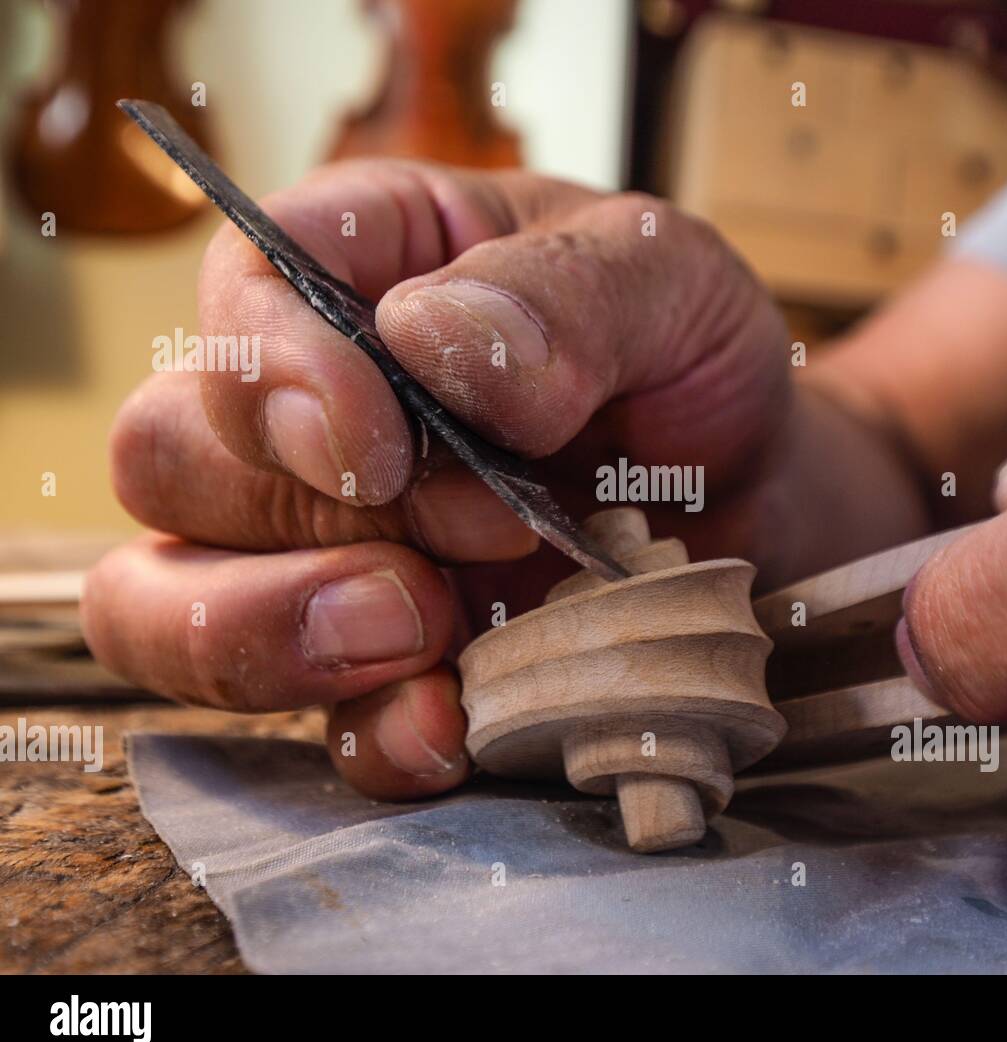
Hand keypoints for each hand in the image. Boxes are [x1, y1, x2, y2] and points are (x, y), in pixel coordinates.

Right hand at [82, 161, 922, 801]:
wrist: (765, 493)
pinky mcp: (386, 665)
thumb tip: (428, 340)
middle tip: (472, 530)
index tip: (374, 444)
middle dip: (293, 512)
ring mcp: (332, 548)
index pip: (241, 291)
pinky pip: (310, 720)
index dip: (271, 371)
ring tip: (426, 629)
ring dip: (276, 632)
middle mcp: (317, 412)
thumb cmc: (694, 357)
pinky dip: (368, 734)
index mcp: (370, 271)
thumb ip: (563, 293)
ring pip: (169, 600)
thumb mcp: (667, 281)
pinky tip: (450, 727)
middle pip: (168, 456)